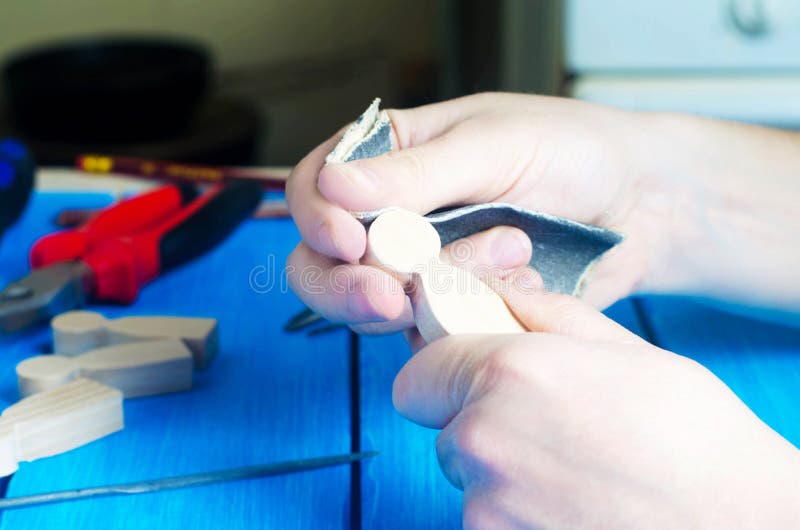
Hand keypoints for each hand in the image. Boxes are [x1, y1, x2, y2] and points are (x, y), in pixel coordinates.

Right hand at [287, 93, 667, 333]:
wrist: (638, 204)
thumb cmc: (570, 151)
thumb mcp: (492, 145)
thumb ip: (413, 174)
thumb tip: (332, 187)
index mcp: (390, 158)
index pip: (316, 190)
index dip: (317, 220)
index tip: (350, 242)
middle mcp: (395, 217)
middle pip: (323, 265)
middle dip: (349, 287)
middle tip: (392, 297)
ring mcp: (422, 268)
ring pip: (375, 307)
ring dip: (435, 292)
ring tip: (509, 252)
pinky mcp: (455, 310)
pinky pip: (433, 331)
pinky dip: (472, 316)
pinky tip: (523, 283)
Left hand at [394, 271, 799, 528]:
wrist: (742, 526)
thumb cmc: (696, 441)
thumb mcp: (625, 351)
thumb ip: (547, 318)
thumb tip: (505, 298)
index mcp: (507, 372)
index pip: (419, 372)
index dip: (444, 374)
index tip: (471, 379)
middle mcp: (483, 439)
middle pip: (444, 429)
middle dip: (478, 423)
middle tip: (542, 428)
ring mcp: (488, 507)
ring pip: (469, 480)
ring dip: (502, 474)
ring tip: (572, 472)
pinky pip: (489, 521)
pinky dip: (518, 514)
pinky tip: (572, 505)